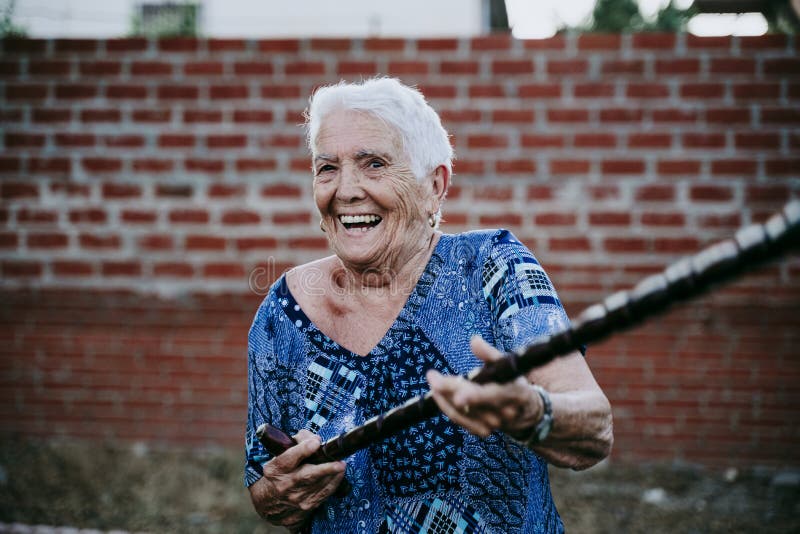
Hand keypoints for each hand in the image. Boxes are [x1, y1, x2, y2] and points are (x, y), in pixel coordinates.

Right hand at [249, 429, 345, 530]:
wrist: (270, 503)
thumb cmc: (279, 473)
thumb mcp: (278, 456)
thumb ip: (296, 443)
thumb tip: (315, 439)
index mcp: (276, 469)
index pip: (288, 459)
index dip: (303, 450)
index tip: (315, 442)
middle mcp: (285, 485)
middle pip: (307, 476)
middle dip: (325, 469)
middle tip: (339, 463)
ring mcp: (297, 498)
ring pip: (319, 485)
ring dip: (333, 474)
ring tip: (341, 465)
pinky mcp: (307, 506)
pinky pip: (324, 493)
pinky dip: (334, 482)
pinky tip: (339, 473)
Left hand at [426, 336, 542, 437]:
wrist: (525, 411)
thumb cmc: (512, 381)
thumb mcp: (507, 365)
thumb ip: (490, 354)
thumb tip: (474, 340)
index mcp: (514, 392)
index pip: (492, 395)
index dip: (473, 395)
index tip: (455, 391)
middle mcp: (505, 412)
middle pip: (473, 404)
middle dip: (451, 390)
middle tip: (433, 376)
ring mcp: (494, 425)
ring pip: (463, 413)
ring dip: (445, 397)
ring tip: (434, 380)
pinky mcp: (483, 431)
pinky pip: (460, 420)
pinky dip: (447, 407)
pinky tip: (439, 395)